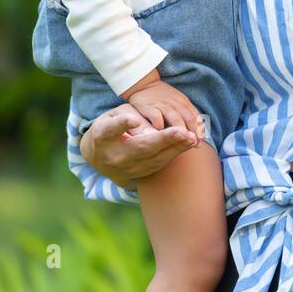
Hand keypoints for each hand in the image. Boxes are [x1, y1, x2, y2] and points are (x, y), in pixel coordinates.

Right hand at [78, 105, 198, 188]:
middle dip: (163, 140)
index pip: (111, 129)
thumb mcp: (114, 117)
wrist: (100, 158)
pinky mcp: (142, 173)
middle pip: (140, 148)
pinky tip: (189, 142)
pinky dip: (176, 151)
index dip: (123, 124)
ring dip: (176, 147)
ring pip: (155, 158)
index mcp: (102, 137)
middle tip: (183, 132)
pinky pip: (161, 162)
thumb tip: (153, 129)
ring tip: (192, 137)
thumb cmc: (110, 128)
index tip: (134, 120)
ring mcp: (129, 168)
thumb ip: (130, 117)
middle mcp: (115, 155)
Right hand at [125, 80, 204, 139]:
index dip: (199, 131)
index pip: (196, 117)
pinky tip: (161, 137)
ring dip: (180, 131)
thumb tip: (198, 133)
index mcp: (184, 103)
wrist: (144, 84)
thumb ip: (186, 115)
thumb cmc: (163, 98)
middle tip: (194, 145)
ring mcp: (163, 105)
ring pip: (175, 119)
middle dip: (193, 133)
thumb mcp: (178, 103)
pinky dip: (160, 128)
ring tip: (182, 143)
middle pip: (188, 118)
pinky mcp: (150, 107)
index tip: (200, 143)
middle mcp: (176, 103)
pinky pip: (157, 118)